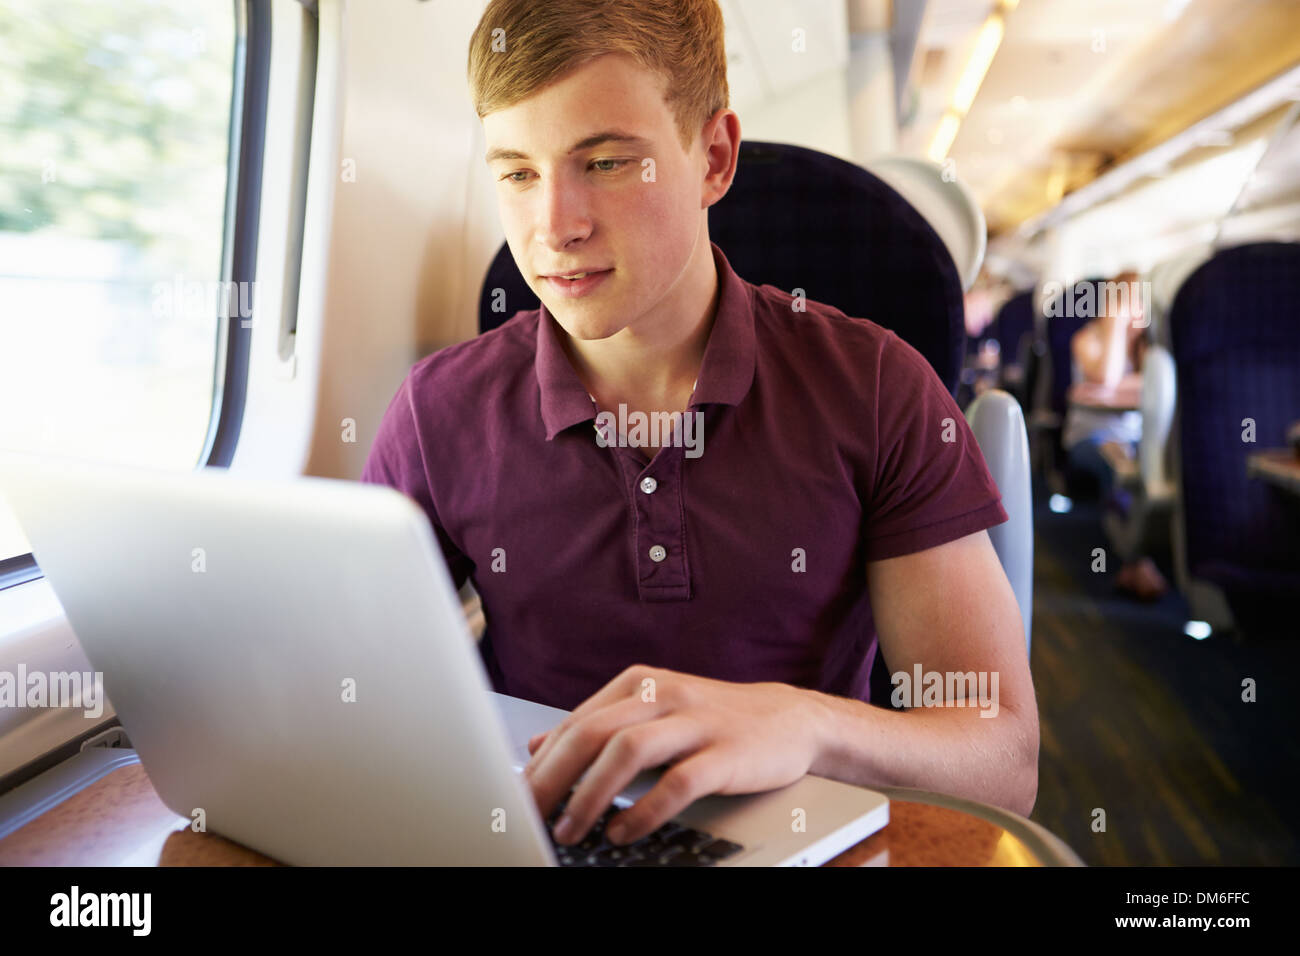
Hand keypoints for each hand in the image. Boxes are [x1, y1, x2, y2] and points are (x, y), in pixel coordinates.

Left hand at [523, 664, 828, 845]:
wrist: (792, 719)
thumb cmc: (715, 720)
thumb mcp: (651, 713)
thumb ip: (597, 726)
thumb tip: (538, 746)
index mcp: (638, 683)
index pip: (575, 724)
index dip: (540, 764)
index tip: (517, 798)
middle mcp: (662, 695)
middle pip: (591, 733)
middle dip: (552, 780)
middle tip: (529, 817)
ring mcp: (695, 721)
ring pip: (627, 753)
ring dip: (590, 796)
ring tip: (570, 830)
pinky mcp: (726, 751)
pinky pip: (676, 782)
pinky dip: (643, 811)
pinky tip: (623, 832)